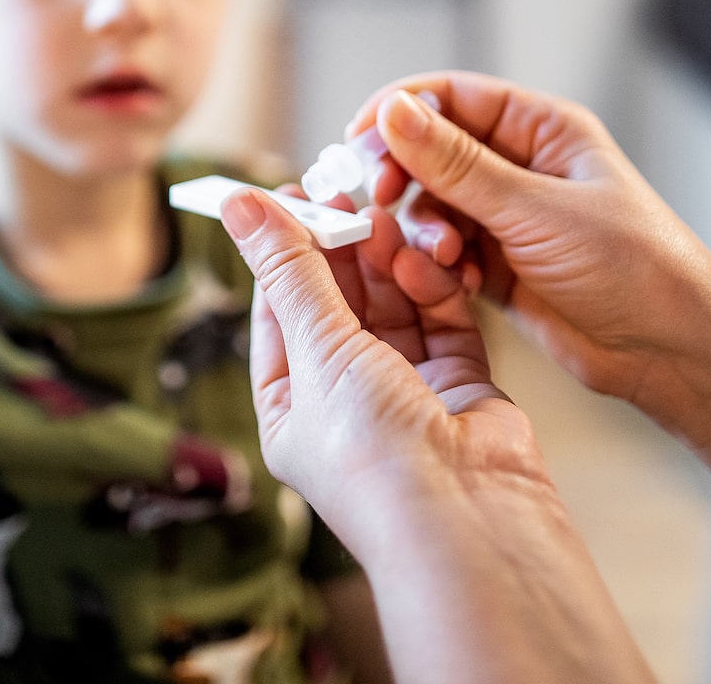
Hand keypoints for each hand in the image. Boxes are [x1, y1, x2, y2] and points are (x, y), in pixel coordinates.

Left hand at [225, 187, 537, 560]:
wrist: (468, 518)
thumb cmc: (374, 455)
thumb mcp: (318, 349)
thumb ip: (291, 270)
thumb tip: (242, 206)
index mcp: (291, 408)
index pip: (279, 312)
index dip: (283, 251)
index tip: (290, 193)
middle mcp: (345, 401)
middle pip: (337, 304)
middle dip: (339, 249)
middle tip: (342, 192)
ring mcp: (405, 392)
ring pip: (391, 306)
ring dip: (383, 261)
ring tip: (381, 216)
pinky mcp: (459, 385)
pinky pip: (440, 321)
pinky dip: (430, 287)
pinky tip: (418, 256)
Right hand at [354, 71, 710, 471]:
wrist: (672, 353)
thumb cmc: (637, 269)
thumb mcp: (536, 210)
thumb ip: (458, 165)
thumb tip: (396, 114)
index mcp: (543, 129)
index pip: (452, 97)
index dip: (400, 112)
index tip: (359, 138)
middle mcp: (522, 166)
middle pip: (432, 151)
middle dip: (402, 175)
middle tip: (379, 199)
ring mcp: (509, 217)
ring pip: (433, 205)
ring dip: (426, 228)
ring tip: (446, 255)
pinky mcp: (499, 265)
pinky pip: (445, 251)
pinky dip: (439, 264)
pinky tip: (459, 281)